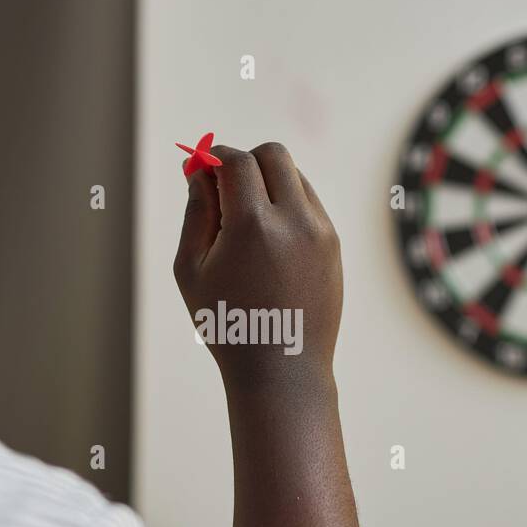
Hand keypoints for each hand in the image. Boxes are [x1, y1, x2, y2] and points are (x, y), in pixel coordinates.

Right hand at [173, 142, 341, 392]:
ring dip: (268, 182)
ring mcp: (320, 232)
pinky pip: (309, 203)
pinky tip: (268, 240)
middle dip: (245, 161)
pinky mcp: (334, 245)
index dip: (214, 155)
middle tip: (224, 187)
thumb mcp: (192, 269)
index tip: (201, 166)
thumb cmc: (228, 324)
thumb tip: (199, 170)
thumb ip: (196, 212)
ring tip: (245, 221)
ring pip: (295, 176)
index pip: (237, 161)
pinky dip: (287, 205)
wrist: (282, 370)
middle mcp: (294, 221)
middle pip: (272, 155)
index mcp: (253, 225)